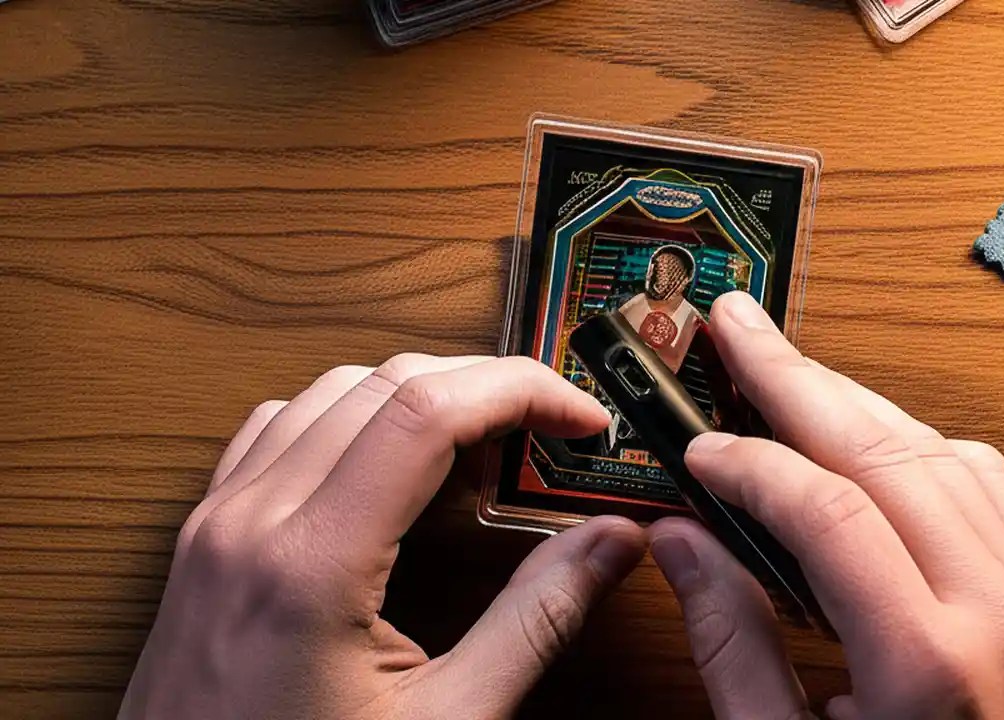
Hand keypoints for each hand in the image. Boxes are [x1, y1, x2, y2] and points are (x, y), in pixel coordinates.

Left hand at [120, 355, 645, 719]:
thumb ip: (534, 623)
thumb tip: (610, 543)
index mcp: (309, 565)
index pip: (427, 411)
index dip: (521, 391)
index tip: (579, 417)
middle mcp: (250, 522)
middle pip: (385, 382)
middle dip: (484, 384)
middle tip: (549, 427)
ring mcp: (217, 523)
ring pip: (330, 390)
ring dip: (418, 393)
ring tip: (481, 448)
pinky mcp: (206, 536)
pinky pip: (280, 427)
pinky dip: (350, 416)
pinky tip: (389, 462)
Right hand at [649, 293, 1003, 718]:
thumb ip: (732, 647)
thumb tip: (681, 543)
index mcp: (930, 664)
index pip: (826, 510)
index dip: (749, 462)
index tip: (696, 448)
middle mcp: (999, 611)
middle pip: (886, 450)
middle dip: (797, 377)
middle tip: (737, 324)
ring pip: (940, 449)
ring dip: (854, 400)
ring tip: (783, 371)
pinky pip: (983, 480)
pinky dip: (912, 440)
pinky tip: (863, 433)